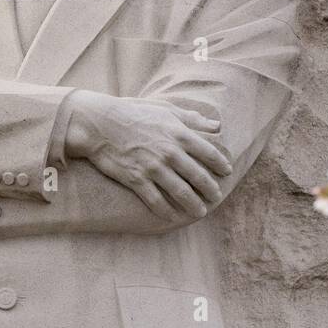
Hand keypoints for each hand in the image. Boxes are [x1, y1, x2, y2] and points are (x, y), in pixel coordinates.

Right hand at [64, 91, 231, 221]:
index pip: (209, 153)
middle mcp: (170, 153)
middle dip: (210, 190)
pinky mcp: (136, 180)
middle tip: (216, 197)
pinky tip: (173, 217)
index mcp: (179, 134)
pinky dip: (166, 211)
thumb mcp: (166, 110)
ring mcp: (153, 168)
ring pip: (181, 193)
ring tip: (201, 212)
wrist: (100, 124)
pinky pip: (156, 201)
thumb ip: (193, 119)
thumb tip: (217, 125)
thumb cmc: (134, 114)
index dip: (221, 164)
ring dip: (194, 205)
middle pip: (198, 177)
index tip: (227, 172)